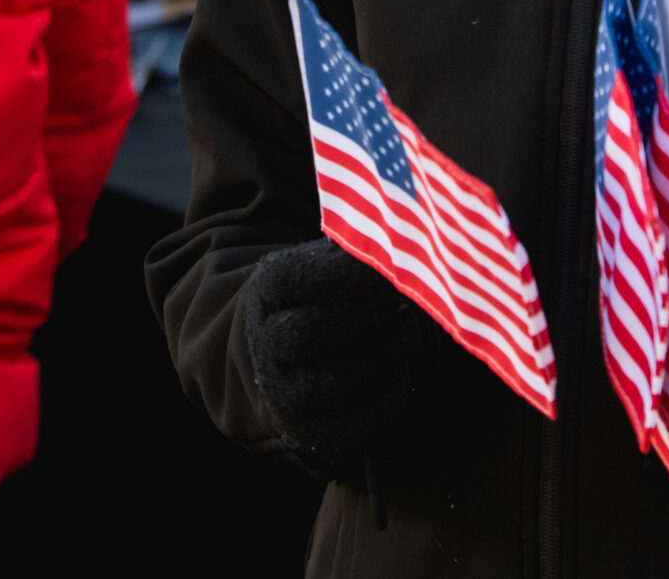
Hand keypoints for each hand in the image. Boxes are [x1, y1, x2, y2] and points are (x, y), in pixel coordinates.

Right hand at [239, 238, 432, 476]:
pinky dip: (392, 394)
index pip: (298, 279)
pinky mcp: (313, 433)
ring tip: (402, 336)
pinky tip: (399, 370)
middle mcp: (265, 342)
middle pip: (317, 331)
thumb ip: (360, 247)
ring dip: (386, 356)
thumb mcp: (331, 262)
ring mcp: (284, 393)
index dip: (349, 276)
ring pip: (343, 379)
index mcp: (268, 289)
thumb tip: (403, 234)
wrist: (290, 357)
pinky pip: (362, 421)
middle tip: (402, 309)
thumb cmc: (327, 297)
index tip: (385, 274)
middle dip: (371, 319)